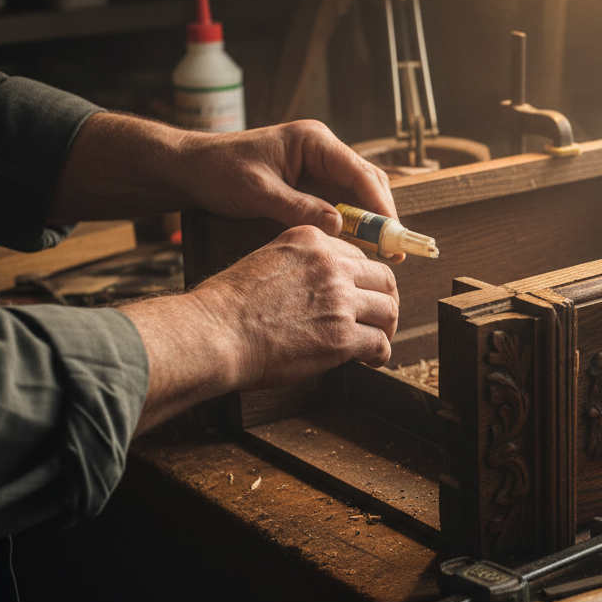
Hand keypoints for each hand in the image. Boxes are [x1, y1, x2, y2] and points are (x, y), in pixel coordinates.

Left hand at [179, 119, 396, 236]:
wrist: (192, 169)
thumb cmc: (220, 171)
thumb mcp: (257, 192)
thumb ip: (297, 208)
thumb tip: (338, 228)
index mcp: (314, 141)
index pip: (360, 172)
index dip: (380, 205)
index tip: (392, 234)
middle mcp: (324, 152)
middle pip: (368, 183)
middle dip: (383, 217)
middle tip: (394, 251)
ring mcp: (320, 169)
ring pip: (360, 196)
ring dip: (372, 224)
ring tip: (384, 255)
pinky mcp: (313, 186)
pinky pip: (343, 206)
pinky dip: (354, 227)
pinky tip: (359, 249)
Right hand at [192, 225, 398, 391]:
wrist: (215, 333)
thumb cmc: (227, 305)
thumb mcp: (265, 260)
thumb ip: (298, 264)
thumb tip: (318, 286)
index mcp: (311, 242)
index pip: (357, 256)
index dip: (364, 279)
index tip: (362, 293)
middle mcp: (331, 265)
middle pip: (383, 279)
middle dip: (385, 299)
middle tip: (380, 317)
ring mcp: (340, 300)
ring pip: (387, 310)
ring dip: (386, 327)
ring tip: (378, 339)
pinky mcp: (342, 336)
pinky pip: (379, 343)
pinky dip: (380, 354)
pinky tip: (372, 360)